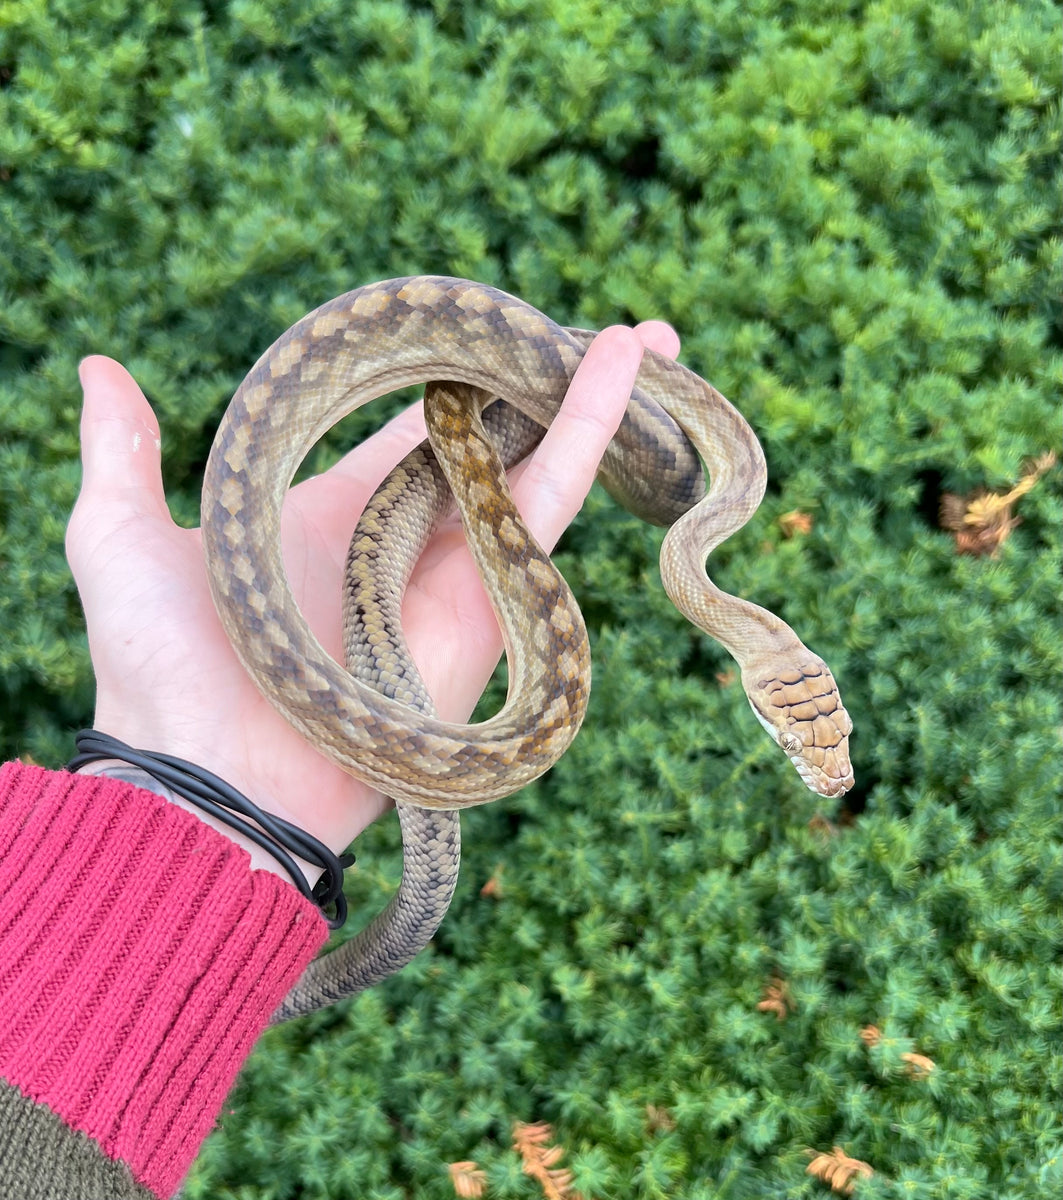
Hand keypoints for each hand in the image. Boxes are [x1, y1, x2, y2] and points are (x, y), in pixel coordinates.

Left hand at [65, 322, 679, 863]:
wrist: (213, 774)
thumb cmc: (159, 663)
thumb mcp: (120, 537)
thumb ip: (121, 453)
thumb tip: (98, 367)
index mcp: (328, 510)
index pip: (402, 424)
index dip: (444, 372)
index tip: (476, 322)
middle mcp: (401, 533)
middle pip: (486, 438)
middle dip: (535, 382)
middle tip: (580, 324)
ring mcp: (452, 563)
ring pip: (530, 460)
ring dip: (584, 395)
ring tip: (644, 336)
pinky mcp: (491, 594)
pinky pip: (548, 501)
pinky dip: (587, 434)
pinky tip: (623, 370)